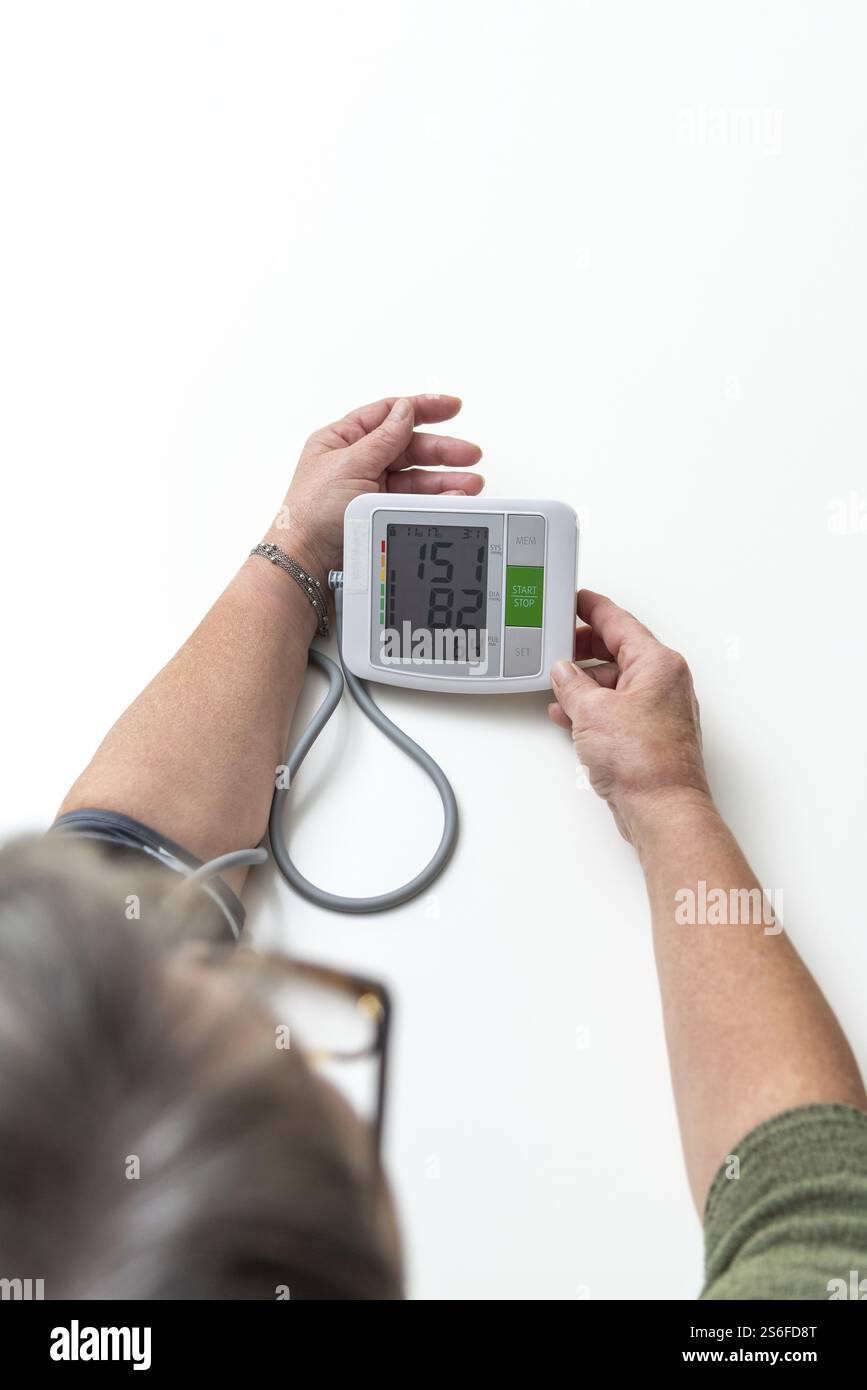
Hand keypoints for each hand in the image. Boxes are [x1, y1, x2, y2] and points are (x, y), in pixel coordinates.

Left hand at [264, 394, 482, 580]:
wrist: (307, 562)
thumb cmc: (312, 514)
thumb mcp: (350, 465)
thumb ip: (383, 437)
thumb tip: (405, 409)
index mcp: (341, 440)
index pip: (387, 414)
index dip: (421, 408)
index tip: (451, 407)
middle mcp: (356, 461)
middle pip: (408, 446)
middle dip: (441, 450)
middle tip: (469, 454)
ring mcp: (369, 488)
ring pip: (415, 476)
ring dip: (443, 478)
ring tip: (468, 483)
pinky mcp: (378, 513)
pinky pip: (413, 500)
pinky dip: (433, 499)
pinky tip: (450, 499)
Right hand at [548, 590, 711, 842]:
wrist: (661, 809)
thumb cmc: (645, 762)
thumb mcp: (592, 711)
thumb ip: (572, 685)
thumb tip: (563, 673)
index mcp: (658, 664)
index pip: (620, 622)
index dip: (593, 608)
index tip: (577, 599)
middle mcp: (663, 683)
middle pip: (617, 651)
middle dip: (583, 649)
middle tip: (558, 643)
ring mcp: (658, 710)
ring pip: (613, 682)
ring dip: (584, 683)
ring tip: (558, 684)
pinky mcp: (648, 734)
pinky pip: (615, 708)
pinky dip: (591, 708)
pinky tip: (570, 714)